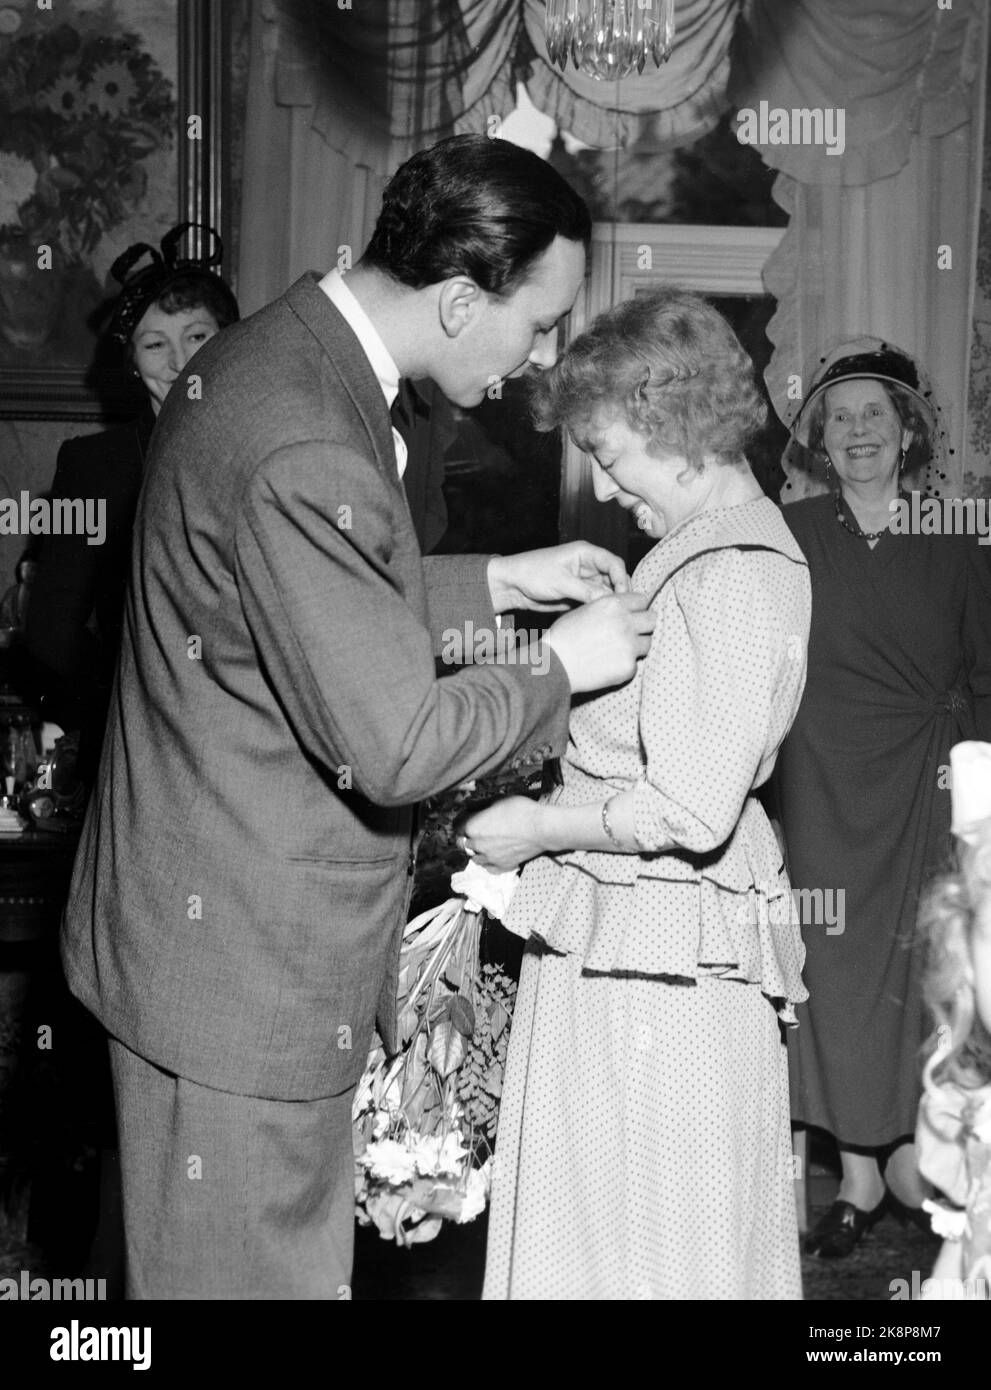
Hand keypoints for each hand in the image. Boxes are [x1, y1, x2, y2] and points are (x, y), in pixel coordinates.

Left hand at [459, 797, 546, 871]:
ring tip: (485, 845)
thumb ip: (484, 808)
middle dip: (467, 838)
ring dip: (477, 852)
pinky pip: (489, 868)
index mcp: (473, 826)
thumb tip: (478, 809)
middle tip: (475, 833)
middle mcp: (477, 844)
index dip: (461, 822)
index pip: (457, 827)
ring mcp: (489, 858)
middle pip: (463, 844)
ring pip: (475, 858)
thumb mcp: (499, 801)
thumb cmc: (521, 811)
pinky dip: (489, 863)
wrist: (541, 828)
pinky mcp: (502, 866)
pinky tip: (494, 856)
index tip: (466, 820)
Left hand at [487, 542, 628, 612]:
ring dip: (608, 603)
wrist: (512, 585)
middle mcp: (588, 566)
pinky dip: (598, 609)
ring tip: (611, 616)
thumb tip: (610, 600)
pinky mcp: (578, 595)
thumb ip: (587, 591)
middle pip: (614, 579)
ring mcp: (583, 581)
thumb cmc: (532, 573)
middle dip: (618, 593)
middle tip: (620, 610)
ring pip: (605, 592)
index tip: (623, 596)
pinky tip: (599, 618)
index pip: (614, 563)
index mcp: (585, 553)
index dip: (622, 579)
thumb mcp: (561, 582)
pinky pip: (594, 602)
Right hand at [544, 591, 653, 692]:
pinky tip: (608, 665)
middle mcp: (625, 622)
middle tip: (630, 633)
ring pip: (648, 642)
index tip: (630, 616)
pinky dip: (625, 665)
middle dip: (643, 625)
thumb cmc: (564, 636)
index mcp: (613, 604)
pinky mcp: (628, 667)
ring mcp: (629, 645)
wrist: (554, 665)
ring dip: (637, 646)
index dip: (636, 608)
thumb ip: (608, 606)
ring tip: (617, 650)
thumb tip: (626, 607)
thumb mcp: (584, 610)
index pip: (642, 600)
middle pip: (652, 619)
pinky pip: (636, 663)